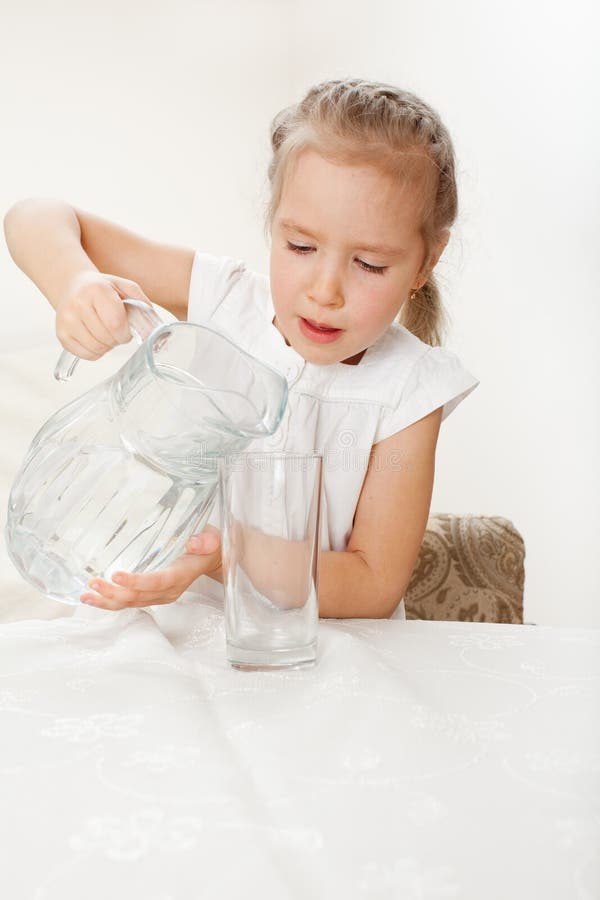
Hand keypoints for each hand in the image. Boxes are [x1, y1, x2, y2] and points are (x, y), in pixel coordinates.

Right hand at [56, 270, 153, 360]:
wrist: (72, 286)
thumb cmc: (103, 289)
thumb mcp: (125, 287)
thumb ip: (142, 304)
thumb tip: (154, 328)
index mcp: (96, 289)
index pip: (115, 322)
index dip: (125, 331)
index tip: (126, 328)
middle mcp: (77, 304)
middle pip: (107, 337)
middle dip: (118, 338)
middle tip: (116, 329)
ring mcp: (66, 321)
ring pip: (97, 348)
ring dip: (108, 345)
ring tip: (106, 332)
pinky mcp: (62, 335)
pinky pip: (87, 355)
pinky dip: (96, 351)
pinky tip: (96, 337)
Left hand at [79, 527, 221, 610]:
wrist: (212, 559)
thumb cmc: (210, 546)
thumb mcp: (213, 538)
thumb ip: (205, 541)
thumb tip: (195, 542)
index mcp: (180, 576)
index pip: (156, 582)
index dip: (136, 582)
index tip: (116, 575)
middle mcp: (168, 591)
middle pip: (138, 597)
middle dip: (114, 593)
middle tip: (93, 584)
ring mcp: (160, 596)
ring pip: (131, 603)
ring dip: (108, 601)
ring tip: (86, 596)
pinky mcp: (153, 596)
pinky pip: (130, 602)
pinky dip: (112, 601)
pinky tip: (95, 597)